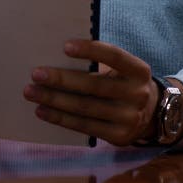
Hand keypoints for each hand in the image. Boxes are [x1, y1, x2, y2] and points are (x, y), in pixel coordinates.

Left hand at [23, 39, 158, 145]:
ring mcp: (129, 118)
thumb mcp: (121, 69)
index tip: (65, 46)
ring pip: (85, 108)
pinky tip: (41, 110)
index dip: (90, 50)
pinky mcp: (118, 136)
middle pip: (94, 86)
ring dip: (54, 100)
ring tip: (31, 92)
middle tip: (36, 74)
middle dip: (61, 80)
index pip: (114, 56)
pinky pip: (84, 126)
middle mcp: (137, 94)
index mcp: (138, 70)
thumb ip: (99, 62)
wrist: (151, 114)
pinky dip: (60, 118)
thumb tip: (56, 54)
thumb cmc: (123, 81)